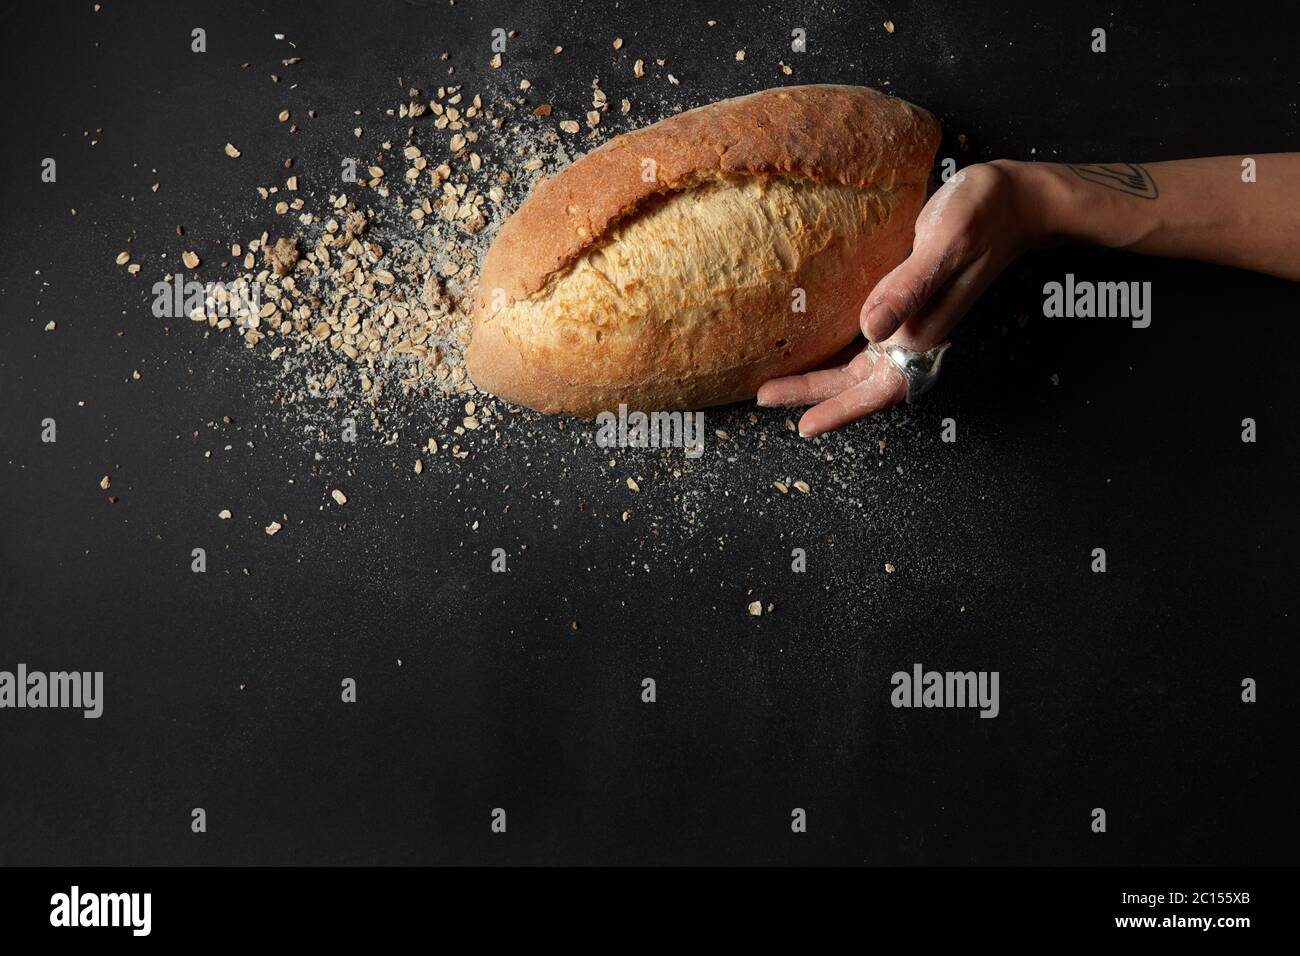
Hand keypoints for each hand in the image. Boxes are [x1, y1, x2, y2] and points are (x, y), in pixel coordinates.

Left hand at [757, 160, 1045, 435]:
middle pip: (859, 384)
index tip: (804, 427)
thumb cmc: (983, 216)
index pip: (877, 389)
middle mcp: (915, 336)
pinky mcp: (909, 302)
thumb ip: (909, 288)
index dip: (840, 410)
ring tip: (780, 383)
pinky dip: (839, 352)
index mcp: (923, 333)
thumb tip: (870, 331)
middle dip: (813, 395)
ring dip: (822, 379)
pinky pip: (868, 340)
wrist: (1017, 201)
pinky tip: (817, 347)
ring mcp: (912, 322)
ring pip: (860, 366)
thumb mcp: (943, 244)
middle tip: (764, 397)